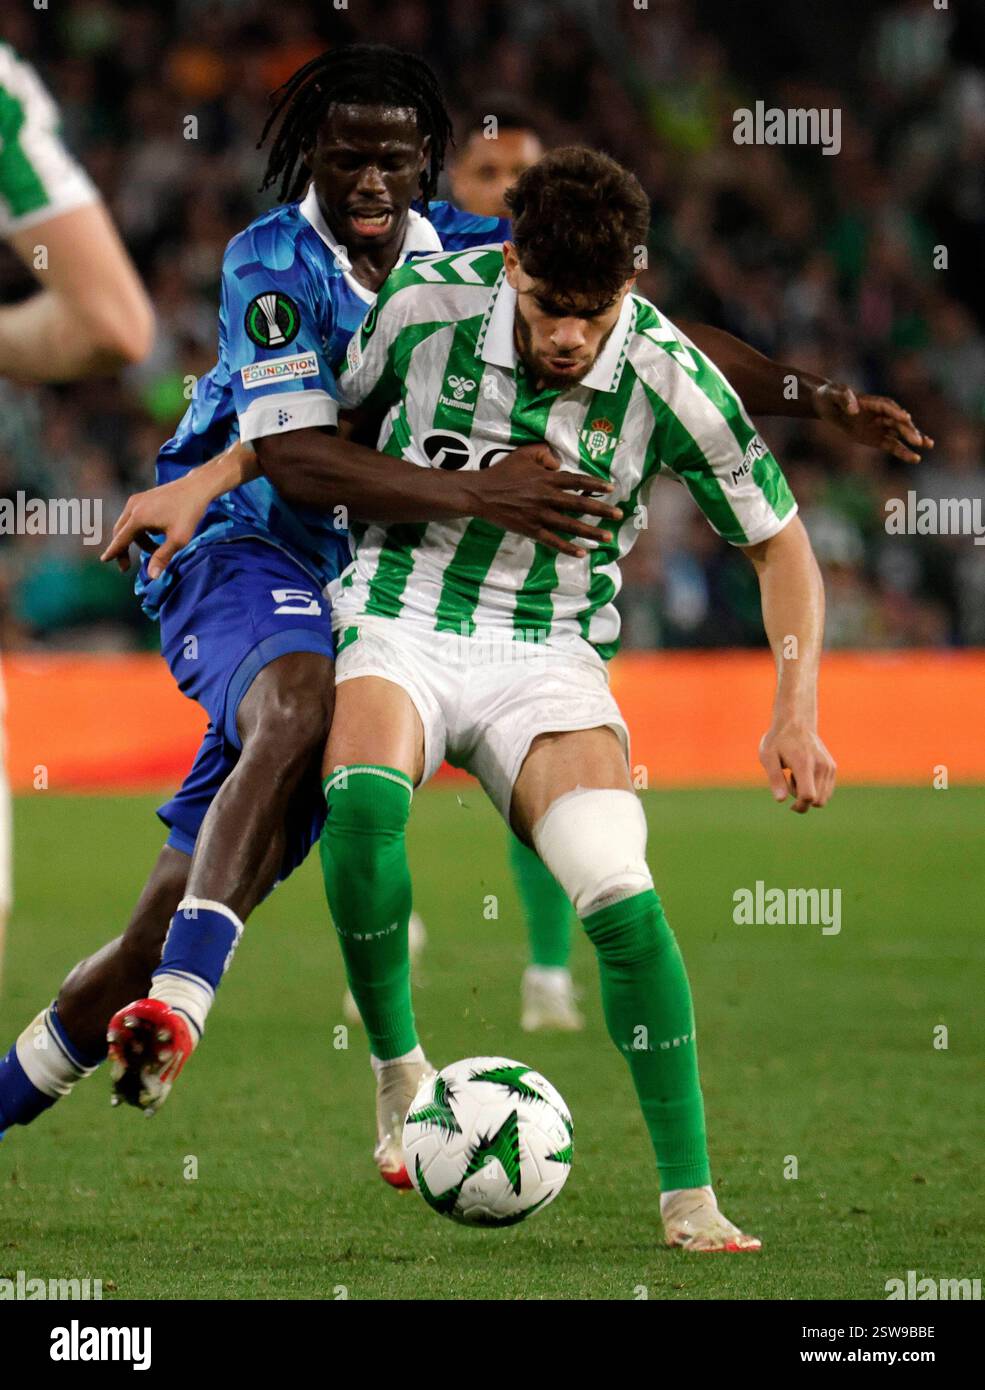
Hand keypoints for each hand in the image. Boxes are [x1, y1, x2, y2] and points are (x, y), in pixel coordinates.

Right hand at [100, 473, 211, 577]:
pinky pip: (134, 518)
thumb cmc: (189, 513)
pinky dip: (141, 530)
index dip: (113, 551)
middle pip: (120, 532)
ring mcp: (136, 500)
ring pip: (129, 526)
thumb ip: (163, 557)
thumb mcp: (179, 539)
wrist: (196, 487)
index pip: (121, 539)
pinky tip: (157, 533)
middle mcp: (133, 506)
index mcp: (139, 517)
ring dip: (138, 540)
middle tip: (127, 567)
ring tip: (156, 549)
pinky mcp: (142, 497)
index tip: (104, 560)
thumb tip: (152, 577)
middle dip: (124, 549)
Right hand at [468, 444, 622, 557]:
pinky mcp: (531, 530)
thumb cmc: (502, 472)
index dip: (595, 485)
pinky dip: (567, 548)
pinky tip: (582, 553)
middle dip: (601, 510)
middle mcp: (547, 497)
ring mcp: (539, 515)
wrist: (481, 494)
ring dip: (590, 532)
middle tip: (619, 515)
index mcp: (547, 479)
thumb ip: (544, 454)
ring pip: (570, 525)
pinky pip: (552, 541)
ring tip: (607, 537)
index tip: (611, 489)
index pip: (577, 482)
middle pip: (579, 505)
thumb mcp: (523, 453)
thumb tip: (559, 464)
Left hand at [759, 720, 835, 812]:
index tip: (788, 802)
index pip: (809, 796)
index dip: (799, 805)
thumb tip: (780, 800)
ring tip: (796, 777)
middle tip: (790, 783)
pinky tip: (804, 775)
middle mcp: (821, 766)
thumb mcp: (768, 757)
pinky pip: (827, 791)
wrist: (796, 723)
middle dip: (803, 801)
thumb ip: (775, 779)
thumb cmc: (778, 741)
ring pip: (824, 798)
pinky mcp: (832, 767)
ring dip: (809, 795)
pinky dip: (816, 789)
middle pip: (818, 801)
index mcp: (804, 764)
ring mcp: (829, 767)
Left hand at [814, 383, 933, 463]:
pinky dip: (903, 452)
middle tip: (918, 440)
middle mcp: (882, 414)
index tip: (906, 418)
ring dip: (914, 440)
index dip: (896, 413)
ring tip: (928, 445)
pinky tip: (915, 458)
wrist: (826, 405)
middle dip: (909, 431)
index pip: (888, 407)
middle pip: (898, 422)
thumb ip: (844, 399)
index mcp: (874, 401)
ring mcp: (881, 426)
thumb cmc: (831, 395)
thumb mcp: (833, 393)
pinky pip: (893, 446)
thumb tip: (854, 410)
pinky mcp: (877, 439)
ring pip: (901, 434)